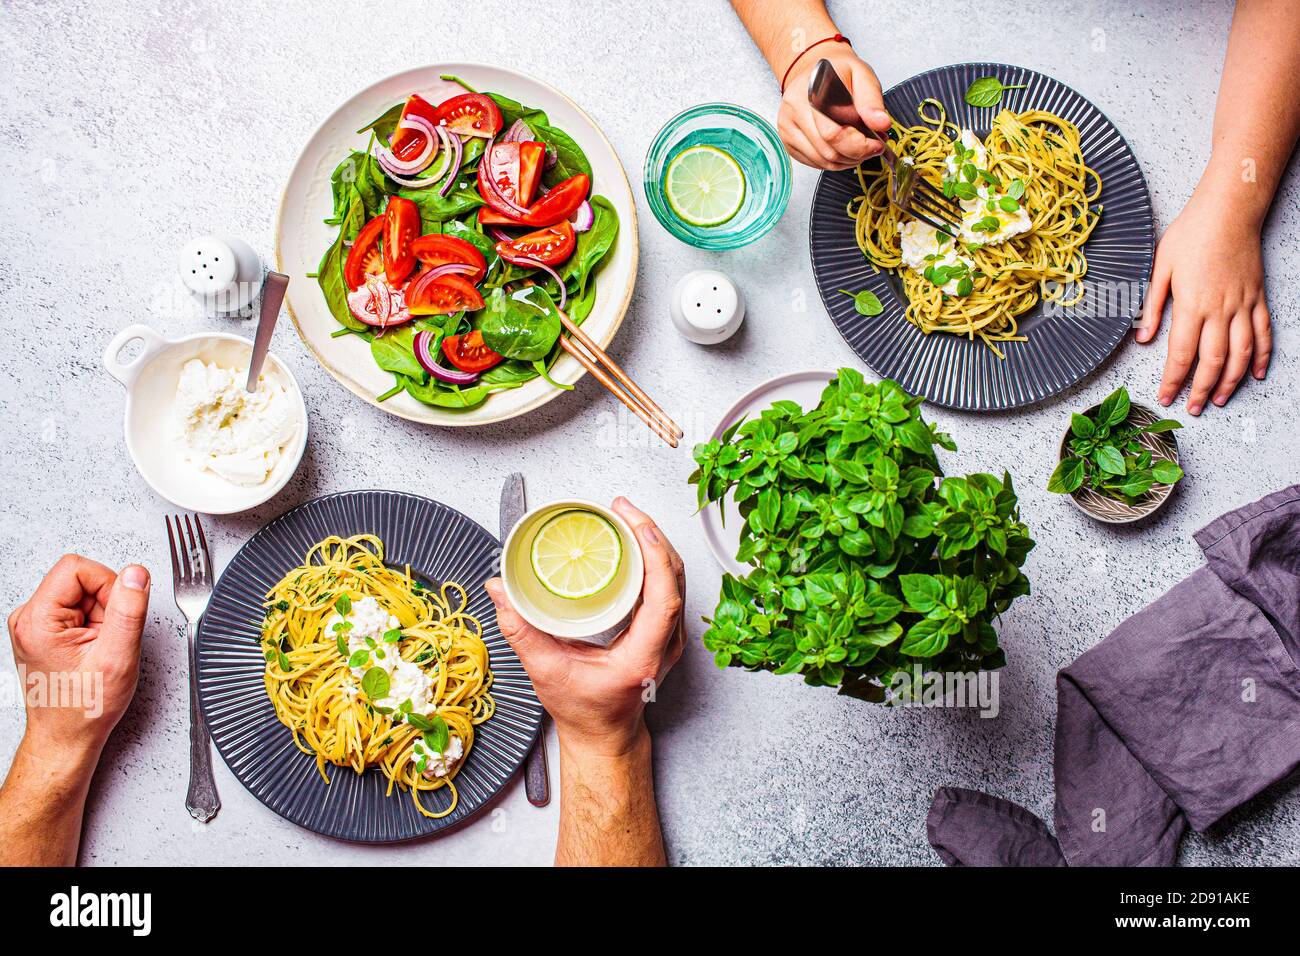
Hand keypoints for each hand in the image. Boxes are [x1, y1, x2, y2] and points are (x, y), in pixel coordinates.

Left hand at [7, 555, 149, 759]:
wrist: (66, 737)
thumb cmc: (84, 708)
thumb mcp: (117, 657)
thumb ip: (128, 609)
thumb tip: (135, 574)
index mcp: (37, 620)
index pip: (77, 568)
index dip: (108, 585)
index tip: (115, 614)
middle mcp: (28, 618)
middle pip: (80, 578)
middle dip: (106, 604)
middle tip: (108, 638)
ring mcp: (34, 625)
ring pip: (82, 593)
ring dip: (101, 616)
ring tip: (100, 648)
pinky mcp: (44, 631)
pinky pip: (78, 608)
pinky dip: (94, 625)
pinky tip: (93, 649)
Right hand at [485, 498, 684, 756]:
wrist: (604, 736)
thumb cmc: (583, 711)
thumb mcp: (547, 671)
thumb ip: (521, 631)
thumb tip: (499, 590)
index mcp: (643, 655)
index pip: (664, 598)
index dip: (654, 555)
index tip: (635, 525)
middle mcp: (665, 645)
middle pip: (673, 578)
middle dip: (651, 535)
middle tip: (621, 508)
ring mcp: (670, 638)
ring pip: (674, 579)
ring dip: (654, 543)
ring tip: (626, 517)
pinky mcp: (664, 631)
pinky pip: (667, 586)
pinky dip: (653, 558)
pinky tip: (635, 541)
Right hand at [778, 45, 890, 169]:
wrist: (815, 70)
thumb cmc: (838, 73)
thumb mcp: (862, 75)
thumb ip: (872, 101)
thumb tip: (881, 124)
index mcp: (811, 92)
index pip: (833, 134)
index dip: (859, 146)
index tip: (877, 145)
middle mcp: (794, 110)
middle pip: (828, 151)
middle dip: (856, 155)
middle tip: (872, 147)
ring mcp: (787, 128)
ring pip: (822, 161)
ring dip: (846, 161)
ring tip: (860, 147)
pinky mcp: (788, 141)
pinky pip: (814, 163)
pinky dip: (834, 162)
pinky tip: (844, 149)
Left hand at [1136, 185, 1271, 414]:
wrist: (1228, 211)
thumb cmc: (1190, 234)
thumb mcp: (1160, 267)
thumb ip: (1152, 305)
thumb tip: (1144, 338)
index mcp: (1191, 305)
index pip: (1181, 354)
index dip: (1173, 380)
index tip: (1165, 397)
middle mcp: (1220, 310)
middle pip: (1212, 361)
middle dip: (1202, 389)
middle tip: (1193, 408)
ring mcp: (1243, 305)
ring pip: (1240, 353)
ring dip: (1231, 380)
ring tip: (1221, 400)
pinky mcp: (1258, 298)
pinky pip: (1264, 332)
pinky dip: (1262, 356)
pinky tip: (1255, 374)